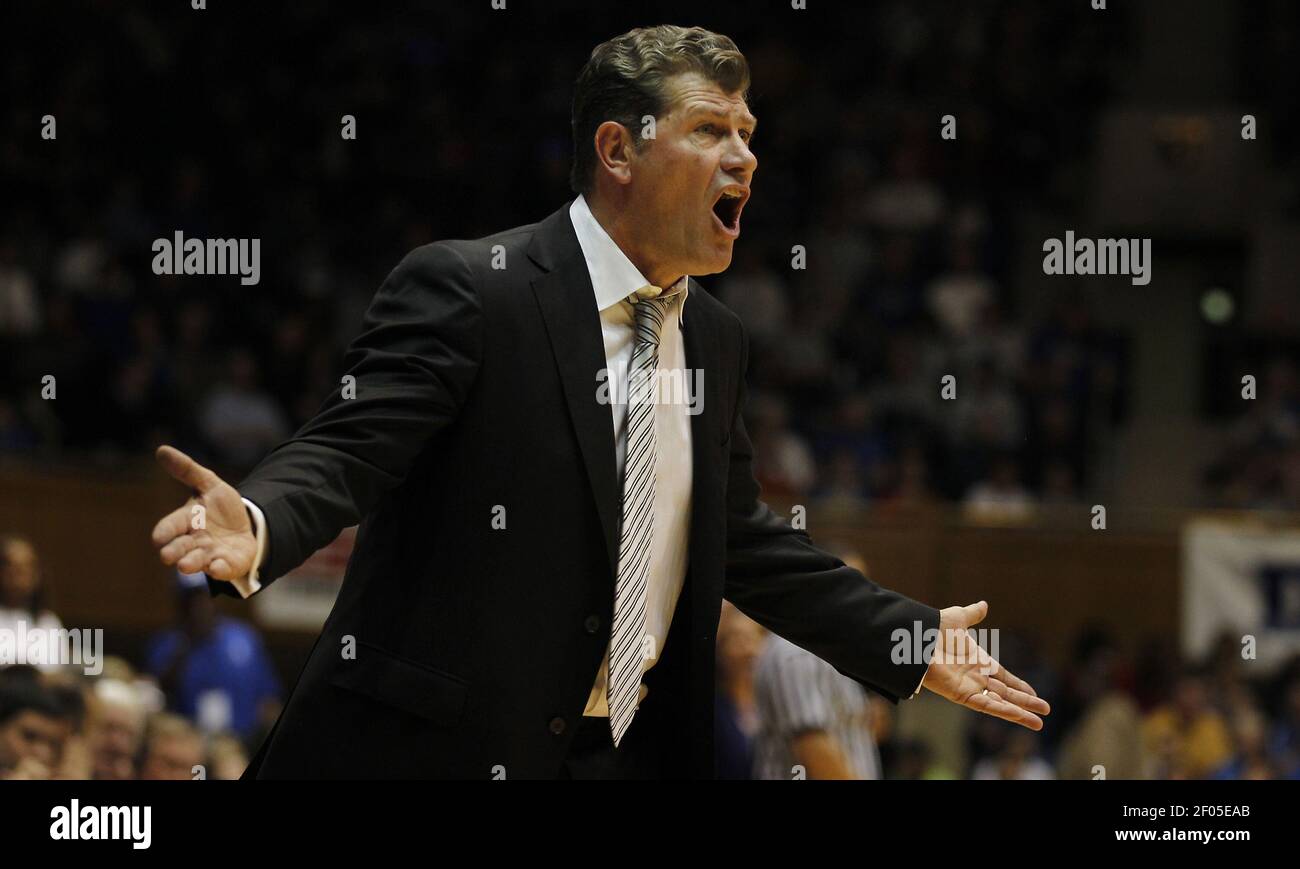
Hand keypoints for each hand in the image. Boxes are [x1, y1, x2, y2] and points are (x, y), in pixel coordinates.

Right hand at [151, 445, 255, 580]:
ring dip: (191, 563)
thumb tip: (161, 449)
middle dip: (174, 552)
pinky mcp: (228, 564)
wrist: (247, 524)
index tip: (158, 537)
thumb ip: (188, 470)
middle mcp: (194, 541)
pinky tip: (218, 567)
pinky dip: (220, 569)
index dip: (164, 532)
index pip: (170, 527)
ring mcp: (210, 554)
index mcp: (187, 521)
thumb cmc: (220, 506)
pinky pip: (222, 570)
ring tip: (186, 566)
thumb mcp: (209, 484)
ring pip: (197, 562)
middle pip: (179, 548)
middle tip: (168, 556)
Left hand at [921, 601, 1049, 730]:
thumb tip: (984, 605)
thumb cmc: (933, 627)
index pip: (1004, 677)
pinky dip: (1003, 711)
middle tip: (1045, 711)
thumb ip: (972, 614)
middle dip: (1025, 702)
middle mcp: (975, 676)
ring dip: (1019, 713)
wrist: (916, 636)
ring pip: (999, 703)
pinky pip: (986, 706)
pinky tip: (1020, 717)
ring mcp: (969, 687)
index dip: (1019, 686)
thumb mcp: (958, 618)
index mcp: (978, 661)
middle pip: (1006, 693)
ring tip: (1039, 723)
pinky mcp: (961, 695)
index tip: (1034, 694)